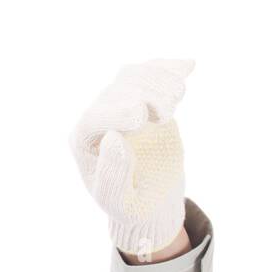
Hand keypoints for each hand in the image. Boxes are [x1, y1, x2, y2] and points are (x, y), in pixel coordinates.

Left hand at [70, 58, 194, 258]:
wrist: (152, 199)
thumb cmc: (131, 205)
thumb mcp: (121, 204)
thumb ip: (114, 178)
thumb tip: (113, 139)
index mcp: (84, 143)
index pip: (93, 119)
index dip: (115, 113)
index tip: (141, 116)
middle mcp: (98, 118)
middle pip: (117, 92)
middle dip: (144, 97)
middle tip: (166, 115)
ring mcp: (121, 103)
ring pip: (135, 77)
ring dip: (159, 81)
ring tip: (178, 96)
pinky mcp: (144, 97)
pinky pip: (152, 74)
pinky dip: (170, 69)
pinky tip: (188, 66)